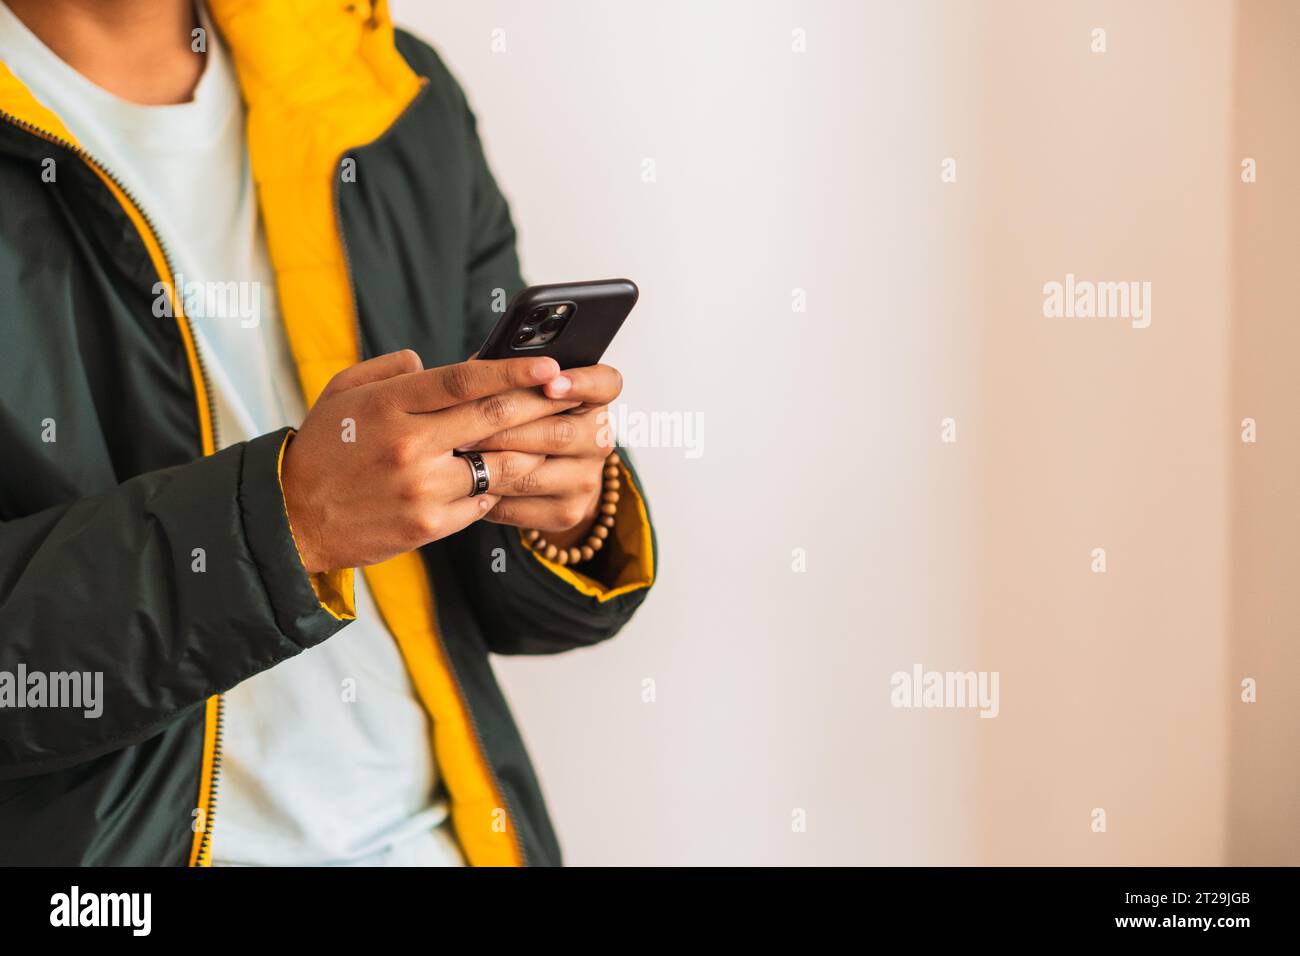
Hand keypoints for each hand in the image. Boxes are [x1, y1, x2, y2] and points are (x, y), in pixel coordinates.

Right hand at [281, 350, 579, 573]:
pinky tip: (500, 477)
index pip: (465, 380)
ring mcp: (421, 488)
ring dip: (529, 450)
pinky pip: (482, 501)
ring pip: (498, 464)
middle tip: (572, 396)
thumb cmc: (321, 449)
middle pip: (493, 418)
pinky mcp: (428, 525)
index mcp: (390, 404)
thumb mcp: (341, 392)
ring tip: (553, 438)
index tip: (549, 365)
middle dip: (540, 404)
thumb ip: (389, 369)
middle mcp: (409, 444)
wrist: (291, 519)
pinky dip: (495, 488)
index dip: (513, 371)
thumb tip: (431, 360)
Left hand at [461, 364, 622, 547]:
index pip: (606, 384)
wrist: (547, 478)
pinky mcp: (568, 511)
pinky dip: (489, 494)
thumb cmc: (525, 421)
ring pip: (533, 473)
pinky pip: (521, 505)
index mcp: (595, 401)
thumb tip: (479, 368)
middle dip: (507, 428)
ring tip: (457, 453)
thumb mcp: (524, 392)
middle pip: (558, 433)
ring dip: (491, 464)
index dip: (581, 383)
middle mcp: (599, 440)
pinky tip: (467, 482)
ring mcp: (587, 479)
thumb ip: (511, 376)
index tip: (551, 383)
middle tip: (465, 426)